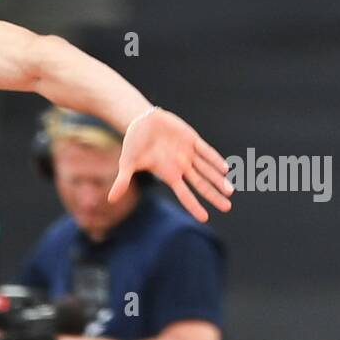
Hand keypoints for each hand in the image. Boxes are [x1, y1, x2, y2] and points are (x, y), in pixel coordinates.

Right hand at [109, 107, 232, 221]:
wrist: (140, 120)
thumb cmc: (133, 143)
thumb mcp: (127, 163)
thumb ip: (122, 180)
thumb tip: (110, 199)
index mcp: (169, 174)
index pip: (184, 194)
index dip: (194, 206)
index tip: (205, 218)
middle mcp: (182, 166)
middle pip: (201, 184)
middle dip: (214, 195)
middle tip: (227, 207)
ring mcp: (188, 153)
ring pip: (207, 169)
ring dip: (218, 179)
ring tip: (230, 190)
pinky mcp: (192, 139)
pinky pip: (206, 151)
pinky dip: (214, 159)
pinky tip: (224, 168)